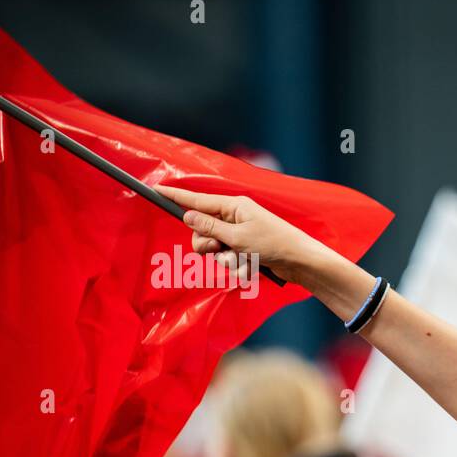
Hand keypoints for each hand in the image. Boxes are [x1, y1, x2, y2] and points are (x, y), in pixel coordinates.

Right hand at [157, 185, 349, 288]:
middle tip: (220, 249)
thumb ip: (210, 228)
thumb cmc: (274, 244)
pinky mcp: (245, 249)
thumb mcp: (238, 237)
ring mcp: (239, 234)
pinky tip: (252, 267)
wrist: (300, 262)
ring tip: (245, 261)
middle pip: (201, 231)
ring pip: (213, 249)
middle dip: (207, 245)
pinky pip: (228, 259)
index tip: (157, 189)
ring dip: (226, 259)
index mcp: (233, 206)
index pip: (198, 199)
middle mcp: (234, 218)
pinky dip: (237, 266)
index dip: (177, 196)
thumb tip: (187, 215)